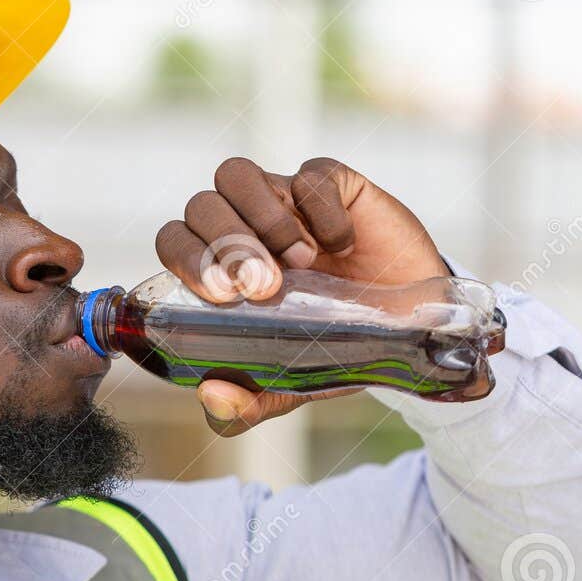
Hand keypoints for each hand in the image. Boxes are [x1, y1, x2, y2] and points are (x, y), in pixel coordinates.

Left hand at [154, 156, 449, 434]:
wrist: (407, 331)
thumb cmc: (333, 347)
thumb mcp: (286, 386)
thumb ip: (245, 405)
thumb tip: (211, 396)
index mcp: (218, 266)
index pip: (174, 240)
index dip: (186, 258)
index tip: (221, 295)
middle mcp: (241, 225)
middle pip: (200, 205)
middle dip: (224, 244)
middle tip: (263, 287)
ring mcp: (282, 200)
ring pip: (235, 176)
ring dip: (261, 217)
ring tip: (300, 261)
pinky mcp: (331, 183)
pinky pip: (310, 175)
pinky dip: (321, 210)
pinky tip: (342, 245)